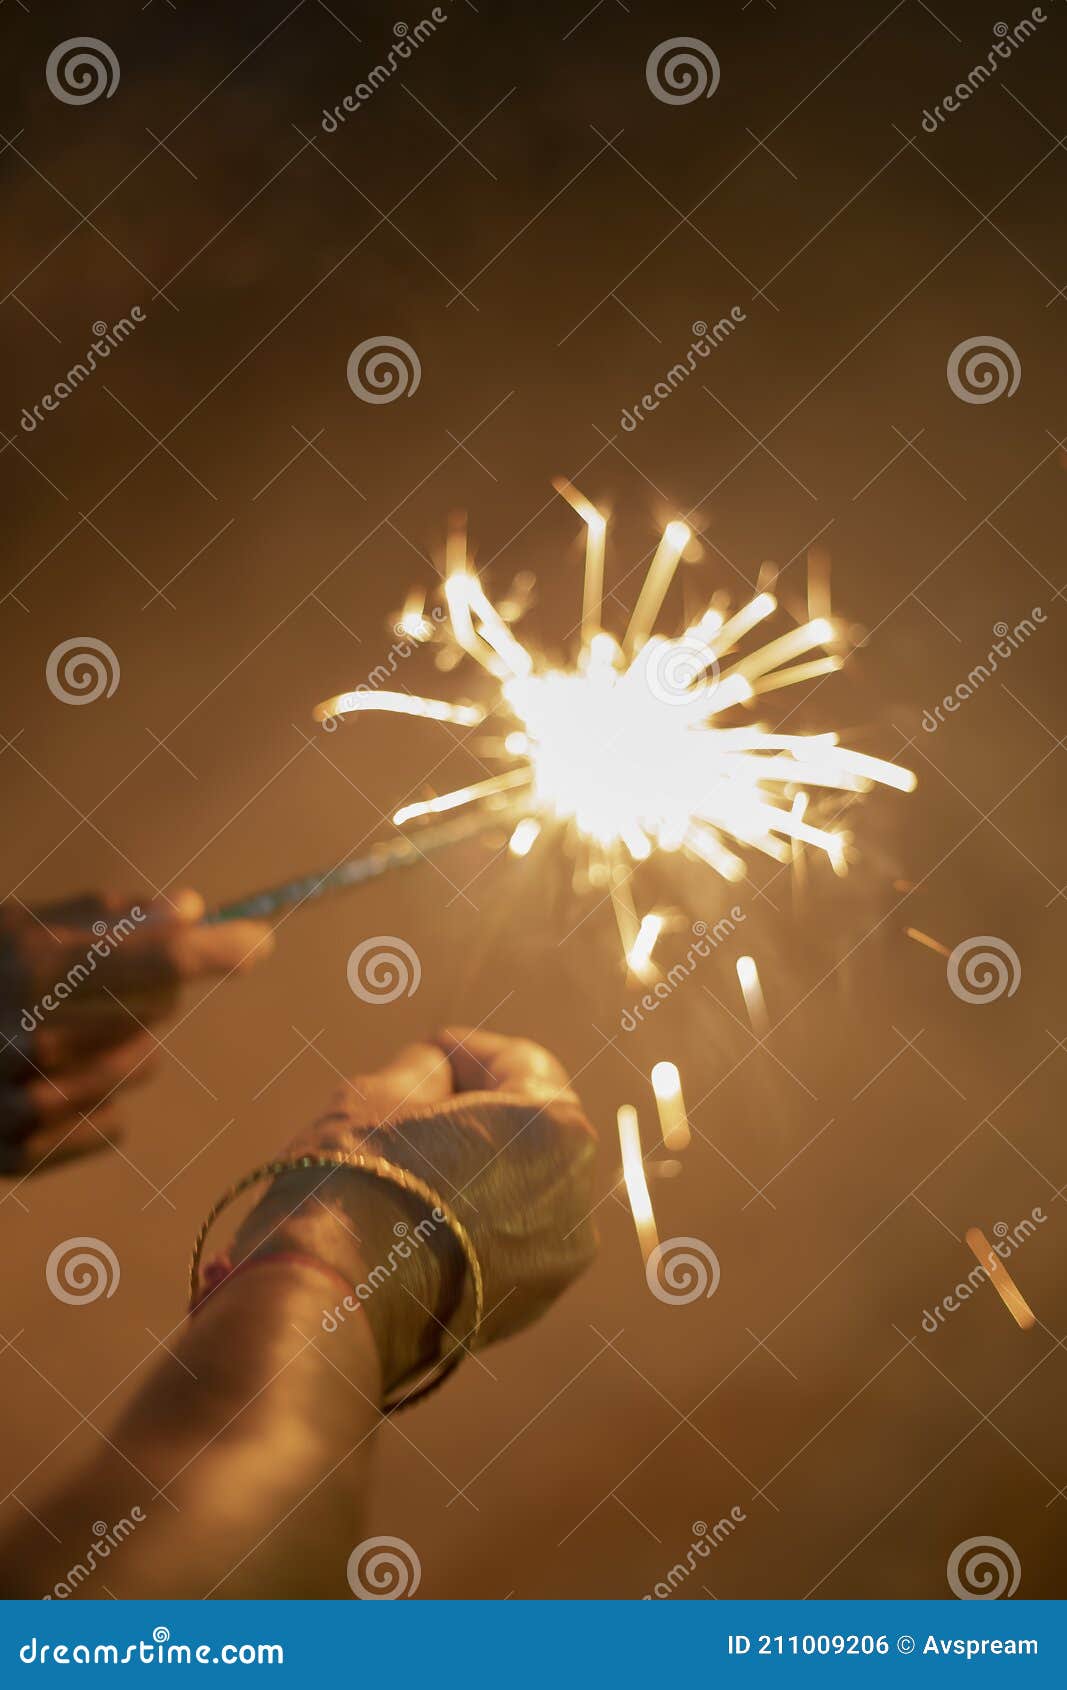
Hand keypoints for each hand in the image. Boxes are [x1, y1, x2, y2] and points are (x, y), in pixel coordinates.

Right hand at [0, 891, 272, 1175]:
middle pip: (157, 1009)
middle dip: (152, 988)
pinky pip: (117, 1120)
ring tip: (66, 1034)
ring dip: (123, 1045)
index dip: (218, 948)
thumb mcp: (17, 925)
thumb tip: (190, 909)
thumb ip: (103, 916)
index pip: (158, 960)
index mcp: (32, 970)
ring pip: (142, 1063)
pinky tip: (49, 1084)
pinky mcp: (23, 1152)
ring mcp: (27, 1101)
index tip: (258, 941)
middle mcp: (32, 1038)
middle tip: (105, 983)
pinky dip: (98, 1101)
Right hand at [233, 1027, 598, 1395]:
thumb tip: (440, 1073)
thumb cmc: (354, 1183)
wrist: (325, 1308)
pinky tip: (417, 1217)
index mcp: (556, 1130)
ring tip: (410, 1165)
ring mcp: (554, 1263)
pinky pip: (506, 1240)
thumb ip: (427, 1071)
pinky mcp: (523, 1308)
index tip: (428, 1051)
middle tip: (413, 1106)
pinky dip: (474, 1221)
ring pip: (518, 1188)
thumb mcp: (380, 1094)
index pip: (520, 1063)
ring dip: (476, 1168)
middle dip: (477, 1111)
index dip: (468, 1051)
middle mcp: (575, 1199)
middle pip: (527, 1129)